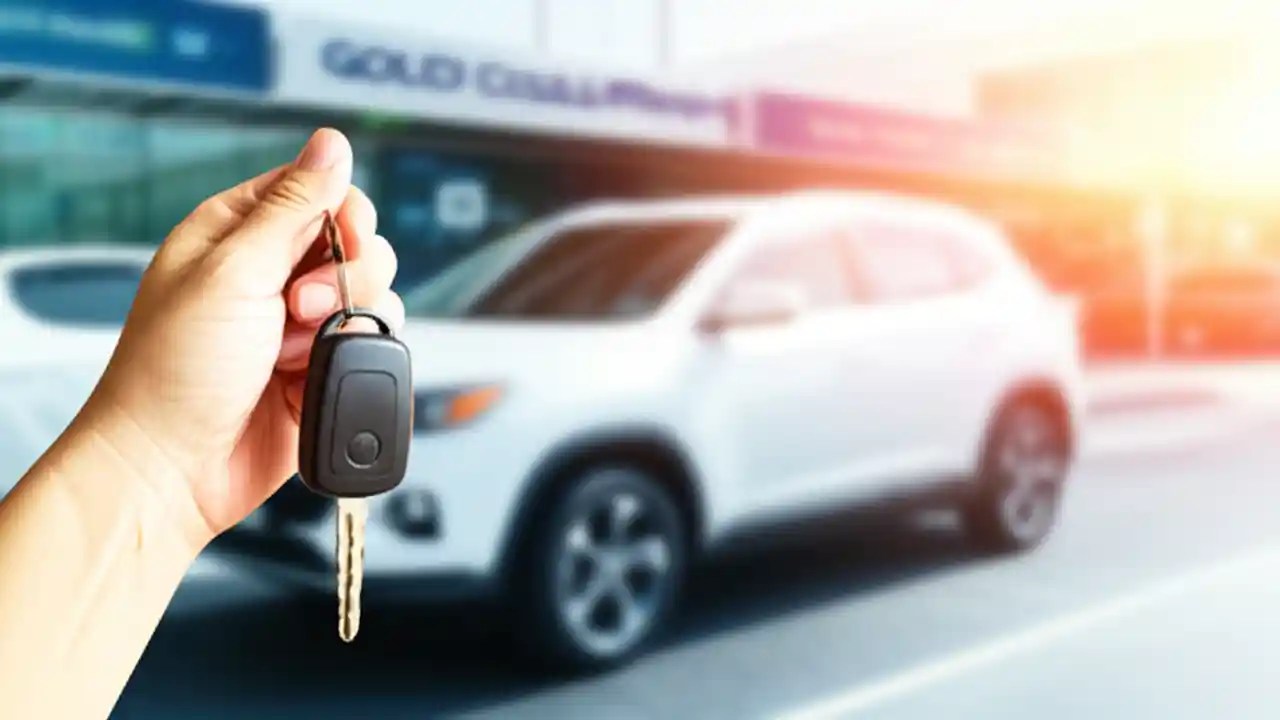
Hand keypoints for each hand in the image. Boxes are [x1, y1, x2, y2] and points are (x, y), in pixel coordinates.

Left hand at [82, 128, 401, 548]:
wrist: (174, 468)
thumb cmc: (175, 373)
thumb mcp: (233, 271)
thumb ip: (294, 206)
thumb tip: (331, 143)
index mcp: (237, 231)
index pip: (320, 190)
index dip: (343, 213)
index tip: (337, 243)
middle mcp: (270, 272)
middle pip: (359, 241)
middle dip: (346, 276)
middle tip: (297, 306)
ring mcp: (298, 322)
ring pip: (372, 294)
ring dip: (346, 320)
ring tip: (294, 350)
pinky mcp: (319, 366)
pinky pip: (371, 342)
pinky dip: (355, 355)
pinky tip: (311, 373)